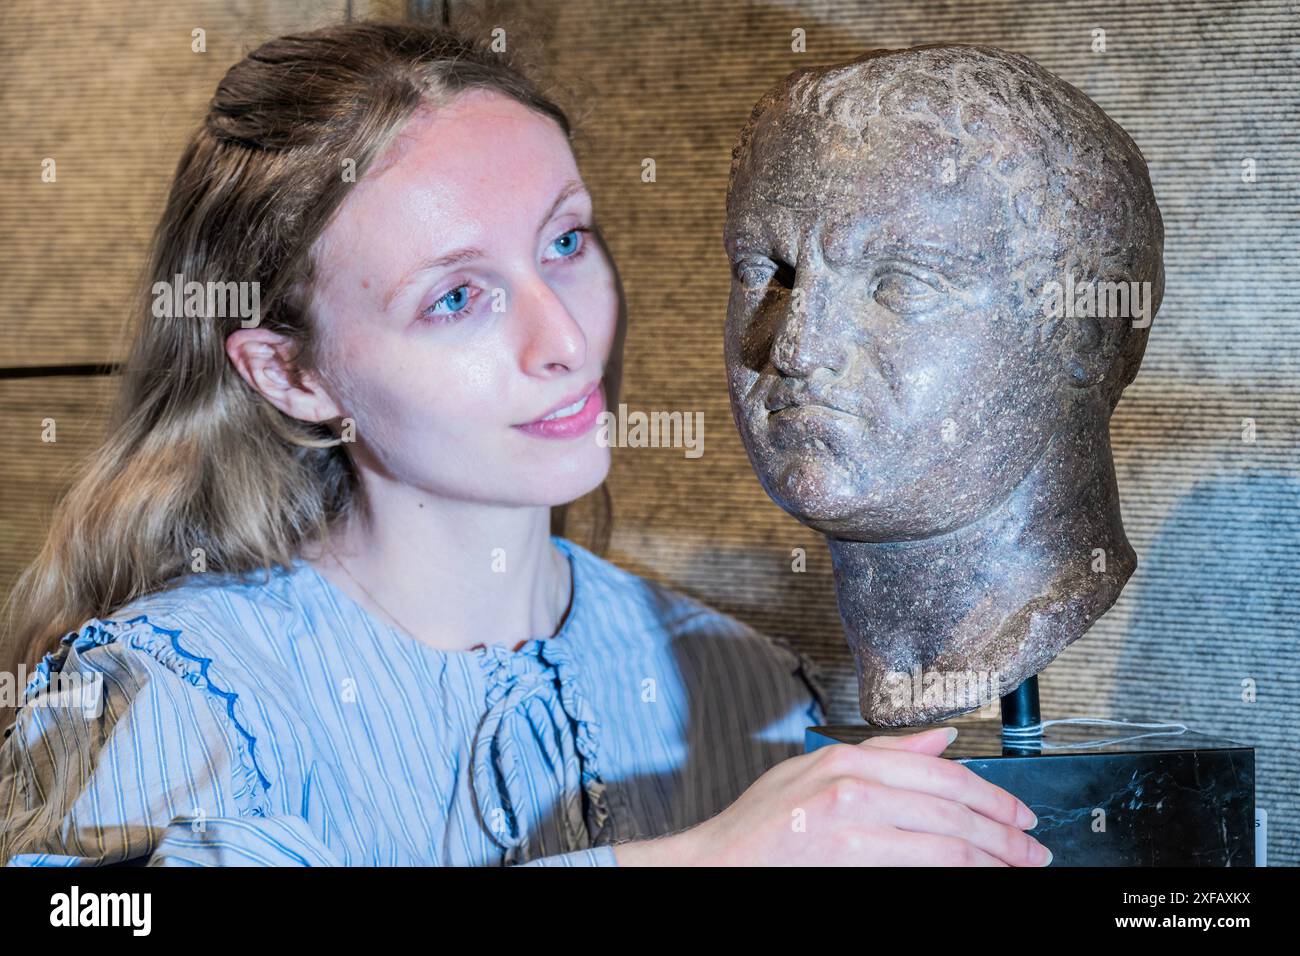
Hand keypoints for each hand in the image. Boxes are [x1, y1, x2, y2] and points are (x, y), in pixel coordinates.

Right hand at [614, 727, 1049, 865]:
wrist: (716, 867)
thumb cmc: (759, 826)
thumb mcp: (813, 772)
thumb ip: (882, 754)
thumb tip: (943, 739)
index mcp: (847, 761)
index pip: (940, 774)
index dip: (991, 795)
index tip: (1019, 814)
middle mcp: (851, 790)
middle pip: (951, 810)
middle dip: (1003, 832)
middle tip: (1033, 848)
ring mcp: (850, 831)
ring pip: (945, 844)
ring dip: (991, 858)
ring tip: (1016, 867)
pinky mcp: (848, 866)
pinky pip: (922, 871)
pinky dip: (956, 874)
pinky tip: (976, 877)